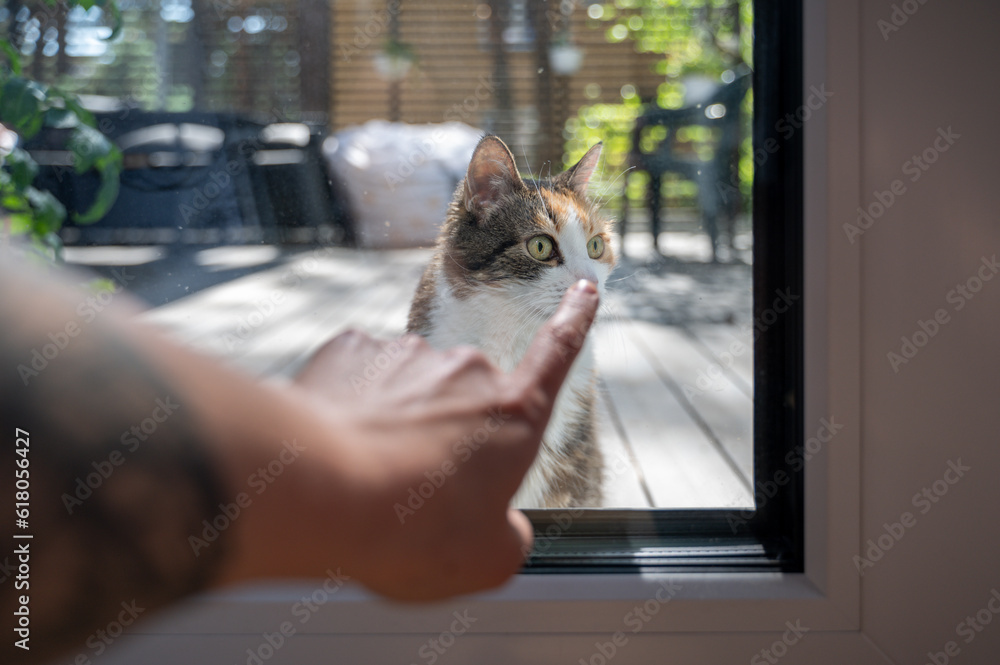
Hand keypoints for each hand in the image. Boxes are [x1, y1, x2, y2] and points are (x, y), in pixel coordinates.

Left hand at [292, 280, 598, 600]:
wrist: (322, 494)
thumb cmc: (412, 529)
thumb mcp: (487, 560)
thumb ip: (509, 535)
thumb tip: (502, 527)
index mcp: (513, 413)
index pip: (556, 354)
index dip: (574, 320)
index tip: (582, 289)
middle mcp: (466, 370)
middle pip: (465, 397)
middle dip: (446, 435)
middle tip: (416, 489)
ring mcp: (407, 355)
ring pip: (409, 389)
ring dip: (397, 422)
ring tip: (370, 475)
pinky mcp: (353, 350)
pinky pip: (362, 377)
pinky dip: (354, 407)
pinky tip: (341, 444)